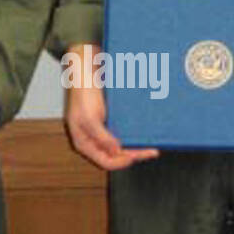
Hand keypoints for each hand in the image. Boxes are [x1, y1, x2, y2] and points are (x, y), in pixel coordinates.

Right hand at [63, 53, 157, 169]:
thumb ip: (102, 137)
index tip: (137, 156)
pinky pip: (119, 135)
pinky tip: (140, 135)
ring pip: (118, 147)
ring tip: (149, 146)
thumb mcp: (90, 118)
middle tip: (151, 151)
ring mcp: (98, 132)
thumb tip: (116, 152)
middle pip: (114, 156)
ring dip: (133, 147)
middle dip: (133, 155)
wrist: (85, 71)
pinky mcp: (105, 122)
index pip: (105, 162)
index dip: (122, 162)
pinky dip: (130, 137)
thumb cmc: (84, 93)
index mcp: (83, 142)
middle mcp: (91, 140)